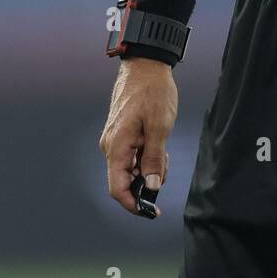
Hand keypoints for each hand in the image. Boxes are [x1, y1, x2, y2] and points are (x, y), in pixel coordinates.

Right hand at [99, 57, 177, 216]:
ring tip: (163, 148)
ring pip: (130, 167)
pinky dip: (146, 155)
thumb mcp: (160, 126)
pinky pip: (132, 154)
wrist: (146, 65)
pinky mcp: (121, 134)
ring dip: (148, 166)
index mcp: (117, 146)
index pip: (117, 188)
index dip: (133, 204)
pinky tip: (158, 142)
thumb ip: (154, 158)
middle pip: (125, 180)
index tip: (151, 211)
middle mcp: (111, 146)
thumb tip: (151, 185)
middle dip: (146, 181)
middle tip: (165, 166)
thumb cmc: (153, 92)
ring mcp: (115, 140)